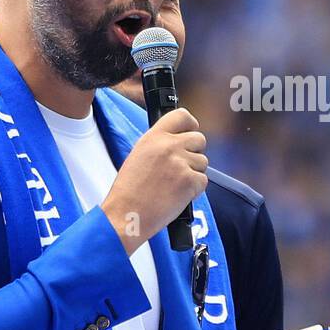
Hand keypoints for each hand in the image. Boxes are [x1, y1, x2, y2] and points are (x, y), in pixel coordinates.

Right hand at [102, 107, 206, 254]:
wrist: (126, 214)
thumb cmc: (129, 191)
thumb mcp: (139, 155)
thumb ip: (160, 144)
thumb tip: (179, 141)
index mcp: (154, 137)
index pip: (182, 116)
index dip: (190, 125)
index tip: (190, 131)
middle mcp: (169, 146)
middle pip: (199, 139)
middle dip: (194, 152)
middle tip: (182, 167)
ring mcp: (181, 163)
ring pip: (203, 162)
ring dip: (194, 173)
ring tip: (174, 184)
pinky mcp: (189, 181)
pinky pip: (203, 180)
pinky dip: (194, 189)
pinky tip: (177, 194)